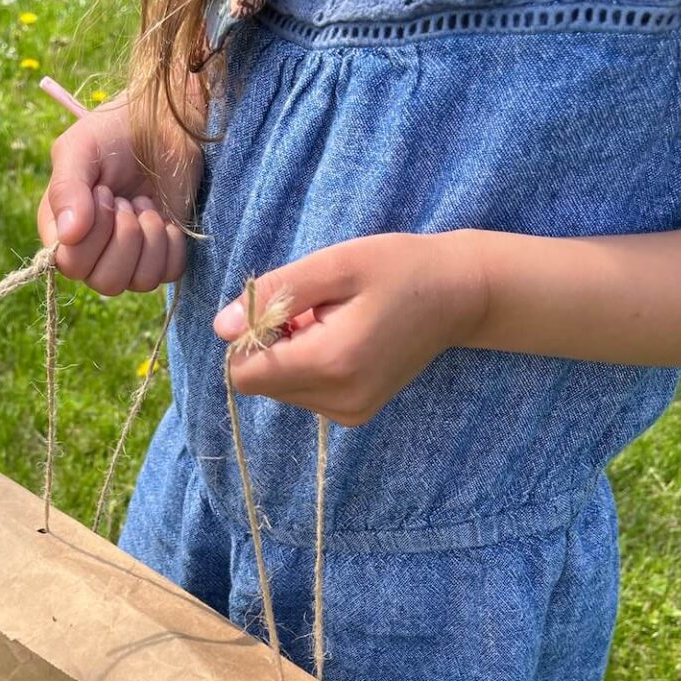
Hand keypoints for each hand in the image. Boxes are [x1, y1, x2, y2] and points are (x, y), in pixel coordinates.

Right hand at [37, 90, 203, 295]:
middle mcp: (92, 253)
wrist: (164, 126)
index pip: (70, 265)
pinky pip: (168, 273)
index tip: (104, 192)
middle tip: (127, 200)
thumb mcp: (80, 150)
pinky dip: (171, 244)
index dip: (92, 235)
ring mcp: (128, 259)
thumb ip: (66, 188)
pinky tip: (165, 217)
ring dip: (149, 238)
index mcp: (61, 231)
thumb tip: (68, 235)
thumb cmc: (114, 134)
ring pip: (139, 282)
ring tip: (146, 204)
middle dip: (125, 237)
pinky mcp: (161, 257)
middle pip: (105, 283)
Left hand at [212, 231, 488, 424]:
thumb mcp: (334, 265)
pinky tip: (342, 339)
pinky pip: (305, 394)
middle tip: (315, 310)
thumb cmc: (398, 267)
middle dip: (273, 346)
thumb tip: (222, 327)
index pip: (246, 375)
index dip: (250, 338)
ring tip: (332, 322)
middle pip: (262, 384)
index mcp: (331, 363)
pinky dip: (310, 366)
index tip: (284, 307)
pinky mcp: (355, 415)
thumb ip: (275, 295)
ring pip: (281, 390)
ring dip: (292, 355)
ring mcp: (349, 414)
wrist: (458, 295)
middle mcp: (339, 401)